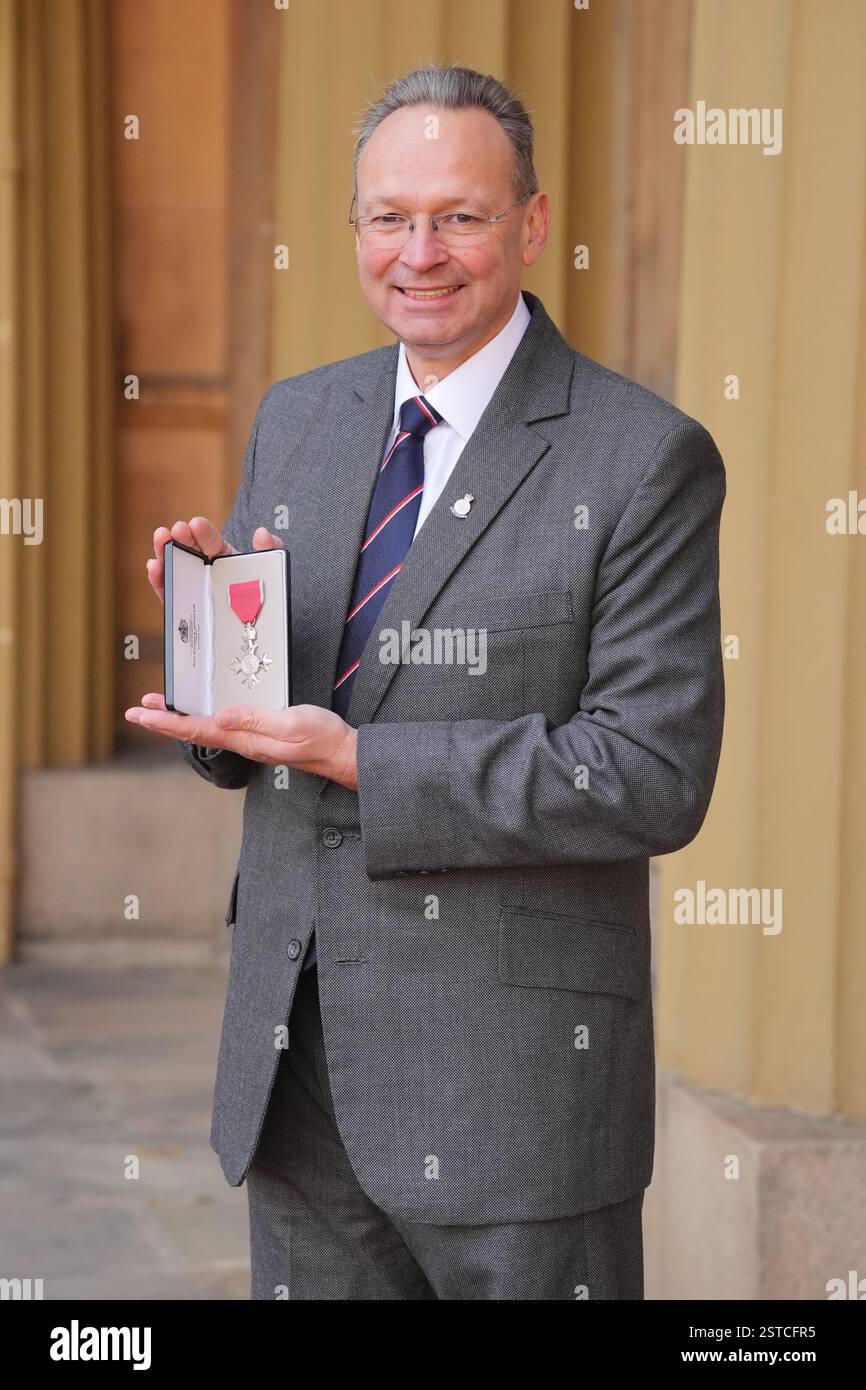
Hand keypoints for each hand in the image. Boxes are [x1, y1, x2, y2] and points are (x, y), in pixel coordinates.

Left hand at [125, 694, 358, 789]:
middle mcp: (243, 741)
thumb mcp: (291, 723)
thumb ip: (256, 719)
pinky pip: (221, 728)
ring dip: (179, 720)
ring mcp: (251, 740)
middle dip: (164, 720)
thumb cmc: (322, 738)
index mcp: (246, 738)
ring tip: (159, 709)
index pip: (197, 729)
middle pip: (194, 731)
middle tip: (137, 710)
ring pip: (205, 729)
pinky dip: (201, 720)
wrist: (342, 753)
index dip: (167, 721)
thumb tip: (221, 716)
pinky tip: (201, 714)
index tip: (142, 714)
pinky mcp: (260, 736)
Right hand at [146, 517, 284, 604]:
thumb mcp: (272, 568)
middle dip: (181, 537)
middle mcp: (204, 569)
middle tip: (176, 529)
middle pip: (189, 550)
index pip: (211, 541)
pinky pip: (169, 594)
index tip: (196, 524)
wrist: (256, 631)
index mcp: (223, 557)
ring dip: (165, 552)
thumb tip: (262, 533)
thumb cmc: (261, 594)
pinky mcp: (184, 607)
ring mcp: (193, 587)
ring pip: (175, 567)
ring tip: (160, 539)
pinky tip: (155, 567)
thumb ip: (271, 549)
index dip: (203, 532)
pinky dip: (160, 581)